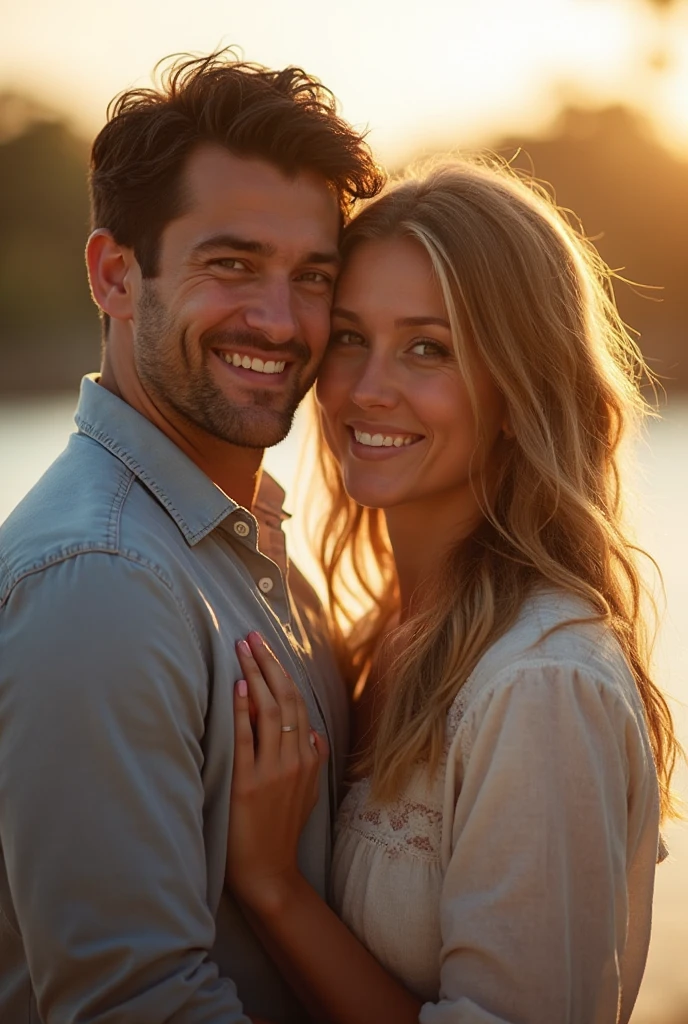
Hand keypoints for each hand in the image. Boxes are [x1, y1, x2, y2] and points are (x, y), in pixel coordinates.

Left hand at [226, 632, 328, 913]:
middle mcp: (295, 759)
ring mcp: (273, 771)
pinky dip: (244, 712)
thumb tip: (314, 733)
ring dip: (254, 676)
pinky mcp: (248, 785)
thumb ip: (314, 761)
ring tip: (240, 650)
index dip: (280, 670)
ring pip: (268, 712)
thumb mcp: (310, 794)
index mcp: (309, 758)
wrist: (271, 873)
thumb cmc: (283, 831)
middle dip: (267, 663)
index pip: (296, 702)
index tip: (265, 645)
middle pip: (284, 699)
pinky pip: (247, 740)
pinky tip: (239, 689)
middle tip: (250, 635)